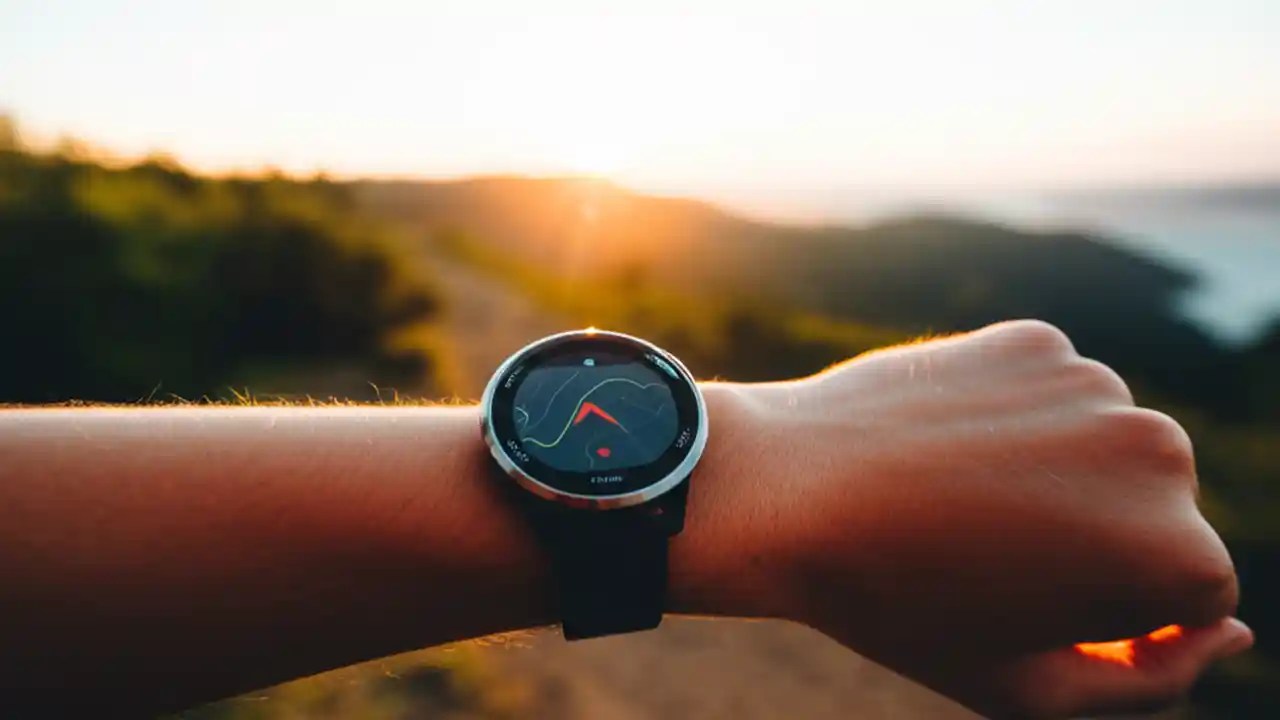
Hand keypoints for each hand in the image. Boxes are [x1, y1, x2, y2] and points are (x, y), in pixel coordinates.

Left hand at [696, 320, 1248, 717]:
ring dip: (1057, 476)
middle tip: (986, 554)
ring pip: (1105, 449)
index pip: (1192, 598)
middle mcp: (1158, 452)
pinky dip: (1017, 420)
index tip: (1026, 605)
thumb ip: (1151, 680)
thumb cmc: (902, 606)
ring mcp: (1096, 384)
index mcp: (1174, 553)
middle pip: (1158, 515)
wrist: (787, 494)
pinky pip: (1053, 395)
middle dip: (1095, 541)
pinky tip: (947, 444)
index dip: (1110, 612)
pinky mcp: (1036, 340)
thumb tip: (1229, 627)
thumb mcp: (1026, 686)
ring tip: (959, 498)